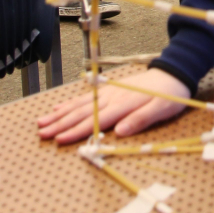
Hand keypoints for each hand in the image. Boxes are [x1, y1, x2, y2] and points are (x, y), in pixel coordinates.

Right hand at [37, 69, 190, 142]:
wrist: (172, 73)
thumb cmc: (169, 95)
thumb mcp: (161, 109)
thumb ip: (140, 120)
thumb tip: (120, 132)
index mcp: (122, 105)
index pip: (94, 121)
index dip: (75, 132)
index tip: (59, 140)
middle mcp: (111, 98)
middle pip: (80, 113)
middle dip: (59, 124)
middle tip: (41, 134)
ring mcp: (108, 93)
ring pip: (78, 105)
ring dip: (59, 115)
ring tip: (42, 123)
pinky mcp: (108, 90)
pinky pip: (84, 98)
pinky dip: (69, 103)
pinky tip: (57, 108)